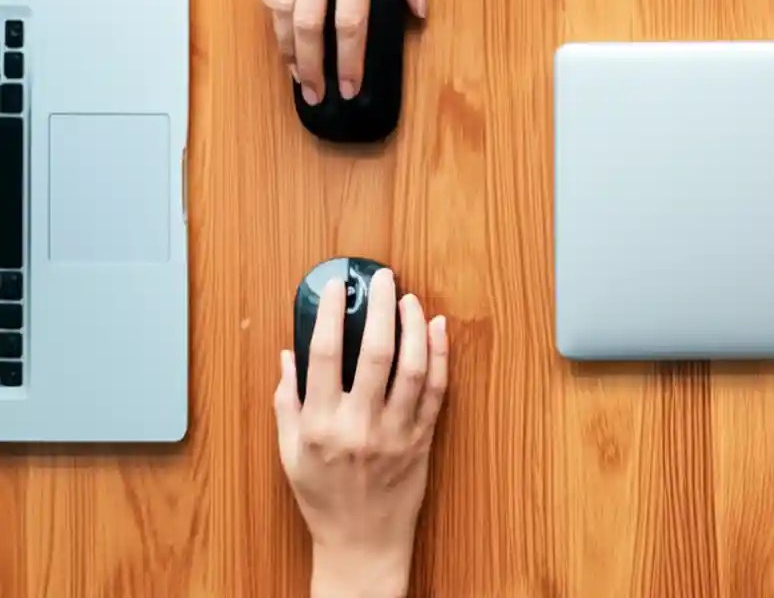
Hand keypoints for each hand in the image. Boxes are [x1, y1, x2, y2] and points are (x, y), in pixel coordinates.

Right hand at [258, 0, 427, 105]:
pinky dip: (272, 12)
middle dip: (312, 65)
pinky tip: (282, 32)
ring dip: (287, 46)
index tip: (351, 87)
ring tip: (298, 72)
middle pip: (307, 22)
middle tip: (317, 94)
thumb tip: (419, 11)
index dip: (349, 60)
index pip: (350, 20)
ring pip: (279, 6)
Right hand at [275, 269, 447, 597]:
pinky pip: (436, 389)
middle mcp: (360, 425)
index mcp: (321, 425)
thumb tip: (288, 355)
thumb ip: (287, 401)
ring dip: (414, 326)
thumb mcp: (289, 452)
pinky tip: (437, 329)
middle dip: (380, 307)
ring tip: (409, 299)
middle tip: (382, 278)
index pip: (324, 355)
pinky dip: (440, 355)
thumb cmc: (323, 497)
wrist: (362, 541)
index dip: (329, 314)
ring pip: (413, 366)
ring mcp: (397, 432)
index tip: (336, 287)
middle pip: (375, 352)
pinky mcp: (423, 438)